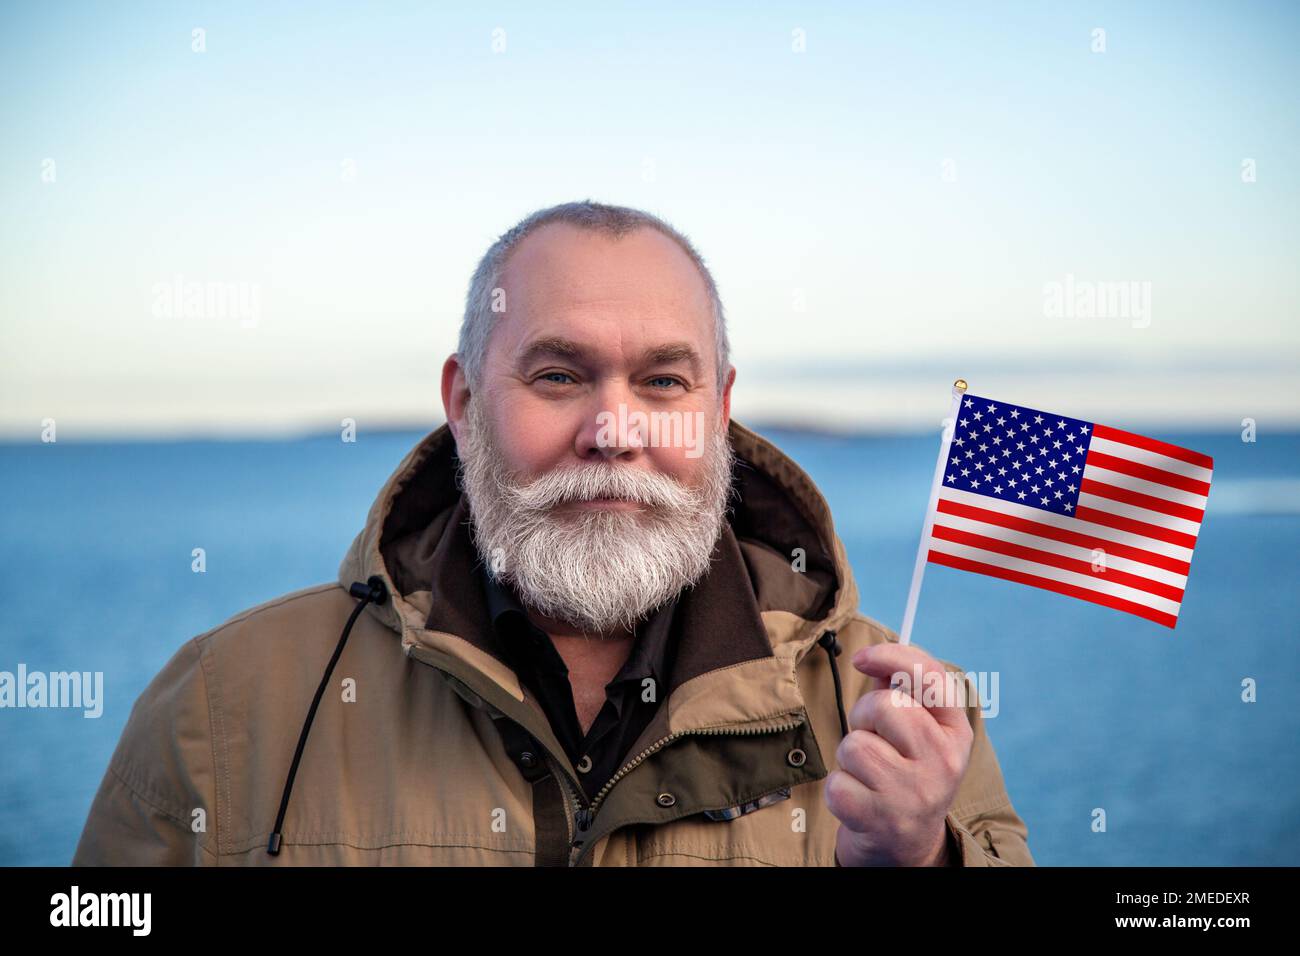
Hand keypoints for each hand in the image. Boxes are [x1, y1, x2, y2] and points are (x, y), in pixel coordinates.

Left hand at [824, 642, 973, 865]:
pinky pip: (837, 782)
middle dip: (864, 715)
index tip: (862, 657)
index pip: (931, 677)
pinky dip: (838, 790)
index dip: (893, 656)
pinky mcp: (881, 819)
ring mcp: (913, 793)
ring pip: (854, 744)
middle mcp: (943, 762)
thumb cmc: (904, 774)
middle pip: (885, 706)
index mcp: (955, 733)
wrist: (907, 845)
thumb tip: (875, 661)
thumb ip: (898, 694)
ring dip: (849, 756)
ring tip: (867, 774)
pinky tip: (860, 800)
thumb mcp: (915, 734)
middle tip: (871, 737)